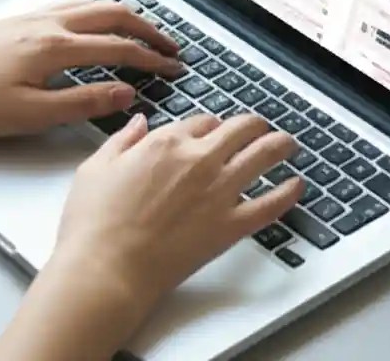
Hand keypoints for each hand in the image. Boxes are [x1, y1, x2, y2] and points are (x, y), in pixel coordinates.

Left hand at [0, 1, 182, 137]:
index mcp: (55, 47)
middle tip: (170, 45)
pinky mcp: (19, 21)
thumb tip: (125, 94)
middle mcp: (47, 23)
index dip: (152, 59)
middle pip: (113, 15)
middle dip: (148, 28)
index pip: (119, 48)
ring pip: (93, 5)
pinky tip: (96, 24)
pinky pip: (72, 6)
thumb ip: (84, 102)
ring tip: (143, 31)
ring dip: (125, 16)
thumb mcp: (32, 115)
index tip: (174, 67)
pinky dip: (98, 12)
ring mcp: (32, 17)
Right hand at [0, 113, 299, 360]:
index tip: (214, 130)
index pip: (202, 121)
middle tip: (260, 128)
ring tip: (289, 144)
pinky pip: (271, 204)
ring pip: (264, 154)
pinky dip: (288, 192)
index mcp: (165, 142)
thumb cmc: (94, 225)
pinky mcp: (231, 225)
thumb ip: (122, 140)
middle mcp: (198, 160)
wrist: (106, 269)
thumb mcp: (94, 168)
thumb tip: (139, 123)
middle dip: (254, 124)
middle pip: (241, 128)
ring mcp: (219, 191)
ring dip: (280, 145)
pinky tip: (296, 186)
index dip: (211, 124)